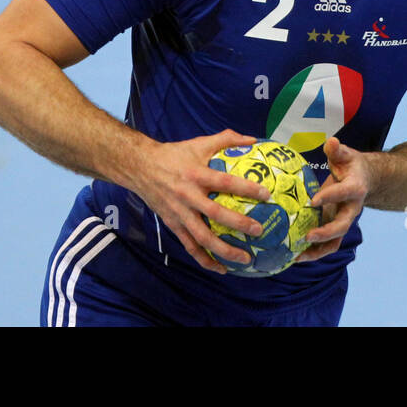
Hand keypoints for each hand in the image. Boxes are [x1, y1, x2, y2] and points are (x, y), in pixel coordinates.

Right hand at [131, 129, 272, 273]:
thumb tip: (253, 139)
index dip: (246, 188)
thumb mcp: (199, 143)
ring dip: (224, 250)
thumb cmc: (175, 154)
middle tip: (259, 231)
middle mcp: (187, 196)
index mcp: (196, 175)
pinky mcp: (173, 225)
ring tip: (245, 258)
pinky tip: (222, 268)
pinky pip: (190, 246)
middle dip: (238, 224)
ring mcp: (179, 213)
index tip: (266, 194)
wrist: (140, 167)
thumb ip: (226, 138)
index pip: (224, 182)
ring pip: (202, 237)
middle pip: (215, 214)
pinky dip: (205, 260)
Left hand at [295, 137, 371, 262]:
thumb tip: (331, 142)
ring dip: (318, 250)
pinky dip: (313, 252)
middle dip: (326, 232)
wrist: (365, 179)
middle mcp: (352, 209)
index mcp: (355, 188)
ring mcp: (343, 220)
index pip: (343, 193)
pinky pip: (327, 244)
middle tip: (307, 235)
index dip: (330, 197)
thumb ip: (337, 150)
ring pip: (335, 241)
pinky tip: (295, 256)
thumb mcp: (346, 155)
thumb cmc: (350, 165)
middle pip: (343, 225)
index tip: (313, 200)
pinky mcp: (335, 227)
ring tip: (298, 256)